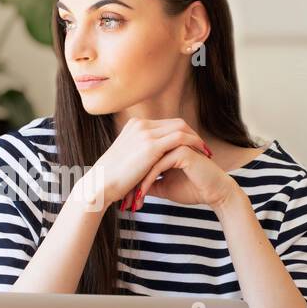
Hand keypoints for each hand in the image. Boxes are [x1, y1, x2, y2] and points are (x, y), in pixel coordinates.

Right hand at [76, 117, 209, 210]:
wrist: (100, 185)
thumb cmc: (111, 180)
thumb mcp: (125, 160)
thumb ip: (139, 155)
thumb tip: (148, 162)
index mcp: (134, 126)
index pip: (166, 124)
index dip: (182, 134)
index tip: (193, 146)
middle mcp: (140, 125)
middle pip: (176, 122)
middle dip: (192, 134)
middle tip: (204, 148)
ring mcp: (145, 133)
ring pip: (181, 128)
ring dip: (196, 139)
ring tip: (206, 152)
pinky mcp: (151, 145)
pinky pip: (181, 138)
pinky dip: (194, 144)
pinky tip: (201, 155)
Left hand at [133, 137, 239, 210]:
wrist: (215, 193)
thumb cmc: (192, 189)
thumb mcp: (163, 187)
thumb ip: (148, 183)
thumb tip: (129, 188)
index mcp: (163, 147)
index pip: (140, 161)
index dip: (130, 180)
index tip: (123, 200)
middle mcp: (168, 143)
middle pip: (140, 161)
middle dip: (130, 183)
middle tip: (123, 203)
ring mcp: (176, 144)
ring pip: (147, 163)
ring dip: (136, 183)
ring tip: (130, 202)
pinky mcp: (183, 151)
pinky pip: (158, 166)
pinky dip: (148, 182)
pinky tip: (141, 195)